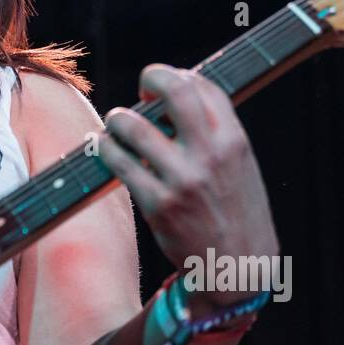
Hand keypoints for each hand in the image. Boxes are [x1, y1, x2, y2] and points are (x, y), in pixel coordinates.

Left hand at [99, 64, 277, 313]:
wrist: (238, 268)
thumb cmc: (235, 212)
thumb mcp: (240, 166)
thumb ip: (215, 133)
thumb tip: (175, 99)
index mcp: (235, 142)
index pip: (203, 87)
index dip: (179, 76)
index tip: (164, 85)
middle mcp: (211, 156)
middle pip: (175, 91)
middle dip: (153, 78)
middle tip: (143, 90)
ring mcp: (183, 180)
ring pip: (135, 126)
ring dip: (119, 118)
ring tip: (117, 124)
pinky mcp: (158, 204)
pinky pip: (120, 162)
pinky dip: (105, 147)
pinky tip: (102, 145)